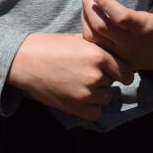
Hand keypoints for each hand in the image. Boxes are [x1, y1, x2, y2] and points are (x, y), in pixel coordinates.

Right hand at [6, 32, 130, 121]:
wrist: (26, 61)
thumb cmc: (51, 46)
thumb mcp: (79, 40)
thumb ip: (99, 48)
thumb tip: (116, 56)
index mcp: (99, 56)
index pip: (126, 71)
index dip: (122, 72)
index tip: (117, 73)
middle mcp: (96, 76)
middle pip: (113, 83)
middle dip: (105, 79)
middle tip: (87, 73)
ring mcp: (86, 94)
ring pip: (105, 97)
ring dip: (98, 93)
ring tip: (81, 84)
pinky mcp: (75, 107)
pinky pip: (95, 112)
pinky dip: (91, 107)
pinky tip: (80, 97)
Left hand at [80, 0, 152, 72]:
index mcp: (145, 28)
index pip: (120, 17)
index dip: (105, 3)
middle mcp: (131, 43)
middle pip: (102, 27)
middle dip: (89, 6)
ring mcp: (121, 53)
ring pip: (94, 37)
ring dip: (85, 17)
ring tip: (86, 0)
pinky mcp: (114, 59)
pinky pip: (94, 46)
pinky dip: (87, 29)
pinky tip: (87, 15)